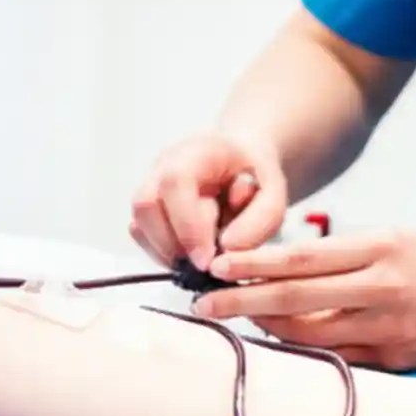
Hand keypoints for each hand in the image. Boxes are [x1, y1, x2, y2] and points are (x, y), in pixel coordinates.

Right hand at [130, 133, 287, 269]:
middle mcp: (164, 165)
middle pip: (146, 205)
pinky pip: (141, 236)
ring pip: (139, 225)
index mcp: (197, 152)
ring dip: (168, 252)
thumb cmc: (255, 177)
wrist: (239, 163)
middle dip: (174, 245)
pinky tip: (190, 253)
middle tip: (206, 263)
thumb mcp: (276, 195)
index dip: (186, 226)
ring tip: (202, 257)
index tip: (207, 260)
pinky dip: (163, 254)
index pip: (175, 183)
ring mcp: (149, 185)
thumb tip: (227, 247)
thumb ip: (261, 220)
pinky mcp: (146, 208)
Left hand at [195, 231, 415, 368]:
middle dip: (243, 301)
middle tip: (205, 304)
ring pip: (309, 335)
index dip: (256, 263)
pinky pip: (335, 359)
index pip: (304, 257)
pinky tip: (280, 340)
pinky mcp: (394, 360)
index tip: (220, 264)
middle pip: (297, 297)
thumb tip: (285, 262)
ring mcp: (388, 329)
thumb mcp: (401, 237)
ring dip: (267, 327)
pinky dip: (303, 350)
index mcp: (383, 248)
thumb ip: (348, 248)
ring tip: (237, 319)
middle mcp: (383, 288)